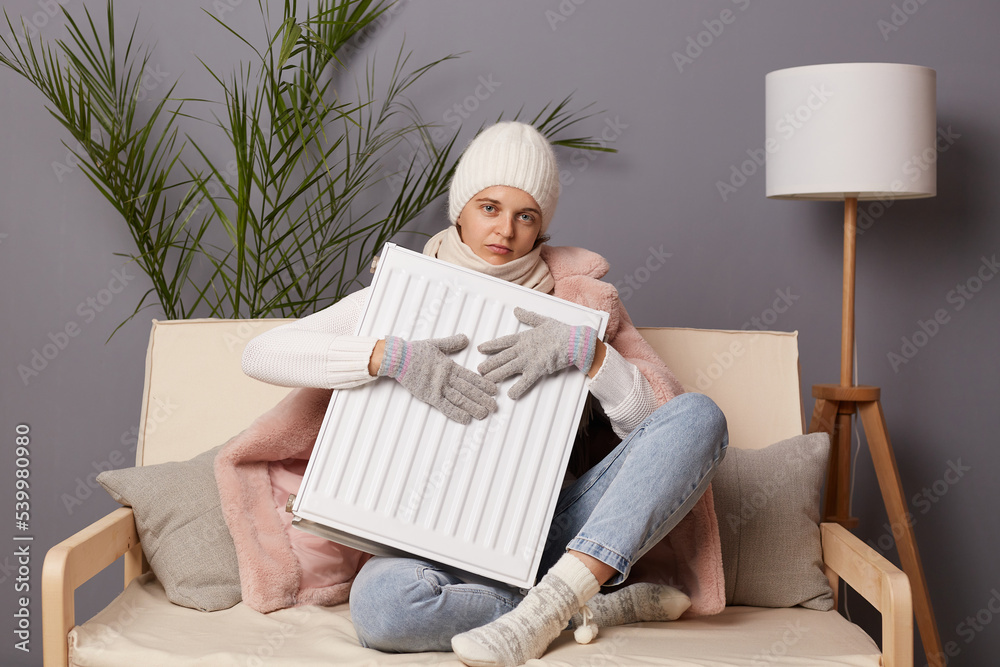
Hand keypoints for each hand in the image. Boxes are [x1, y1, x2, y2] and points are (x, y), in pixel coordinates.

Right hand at [378, 334, 497, 423]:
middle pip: (468, 390)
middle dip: (482, 398)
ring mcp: (438, 388)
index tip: (494, 390)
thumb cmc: (415, 350)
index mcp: (449, 366)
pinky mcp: (429, 396)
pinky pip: (444, 407)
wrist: (398, 358)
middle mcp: (446, 378)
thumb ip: (452, 343)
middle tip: (494, 406)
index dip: (483, 384)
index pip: (470, 376)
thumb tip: (466, 338)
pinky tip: (465, 419)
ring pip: (459, 399)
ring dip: (473, 407)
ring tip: (484, 414)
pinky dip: (455, 413)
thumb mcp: (436, 344)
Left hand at [477, 308, 598, 399]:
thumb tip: (516, 309)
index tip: (480, 348)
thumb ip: (528, 316)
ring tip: (486, 381)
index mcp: (523, 337)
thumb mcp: (542, 320)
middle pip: (501, 357)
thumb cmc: (561, 331)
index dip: (490, 345)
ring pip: (508, 369)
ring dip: (496, 375)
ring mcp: (528, 360)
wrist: (574, 342)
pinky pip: (525, 381)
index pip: (502, 342)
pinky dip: (518, 388)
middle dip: (489, 364)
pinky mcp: (537, 370)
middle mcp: (522, 349)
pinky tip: (510, 394)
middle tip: (478, 370)